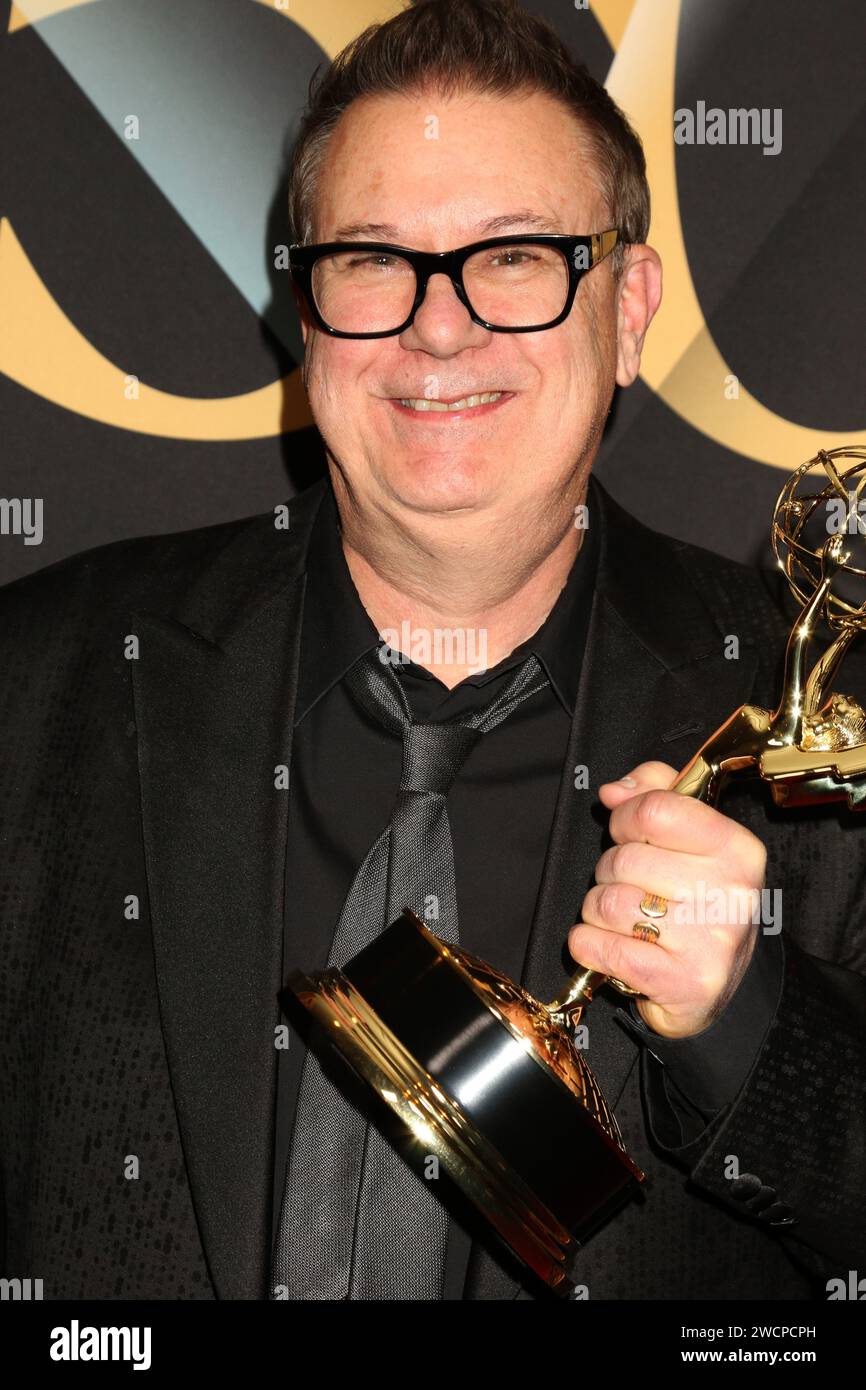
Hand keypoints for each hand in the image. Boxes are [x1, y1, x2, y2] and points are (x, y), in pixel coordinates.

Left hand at [567, 761, 766, 1038]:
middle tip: (629, 886)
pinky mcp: (684, 983)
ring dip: (598, 910)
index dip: (625, 819)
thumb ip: (654, 793)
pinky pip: (602, 947)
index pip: (655, 810)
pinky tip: (606, 946)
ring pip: (609, 903)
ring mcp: (711, 941)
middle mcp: (731, 893)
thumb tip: (615, 790)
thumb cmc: (694, 904)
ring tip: (622, 919)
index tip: (626, 833)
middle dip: (609, 870)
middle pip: (625, 858)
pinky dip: (589, 945)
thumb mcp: (689, 839)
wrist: (712, 984)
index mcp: (736, 848)